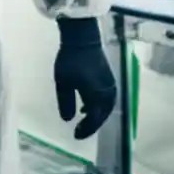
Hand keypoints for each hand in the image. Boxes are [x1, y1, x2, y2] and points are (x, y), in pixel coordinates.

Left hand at [53, 17, 116, 138]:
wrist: (83, 38)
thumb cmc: (71, 60)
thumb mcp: (63, 82)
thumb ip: (66, 102)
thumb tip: (68, 120)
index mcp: (98, 96)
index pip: (94, 120)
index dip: (85, 129)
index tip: (75, 135)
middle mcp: (108, 93)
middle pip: (101, 116)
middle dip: (91, 125)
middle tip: (79, 132)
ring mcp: (110, 85)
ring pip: (105, 108)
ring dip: (96, 116)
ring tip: (84, 121)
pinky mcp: (109, 79)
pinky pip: (106, 99)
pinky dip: (98, 106)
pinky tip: (86, 106)